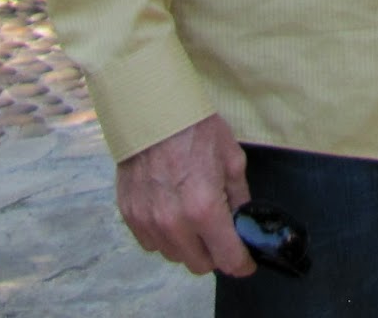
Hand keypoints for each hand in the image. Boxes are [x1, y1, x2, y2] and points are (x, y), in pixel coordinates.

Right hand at [116, 114, 255, 276]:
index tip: (246, 261)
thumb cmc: (196, 129)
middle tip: (221, 233)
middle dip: (215, 253)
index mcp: (204, 208)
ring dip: (189, 245)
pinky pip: (151, 243)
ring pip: (174, 255)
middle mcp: (174, 222)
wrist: (153, 112)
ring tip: (195, 217)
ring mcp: (148, 222)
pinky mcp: (130, 216)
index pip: (227, 257)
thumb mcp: (231, 157)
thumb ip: (239, 195)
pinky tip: (173, 212)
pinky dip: (165, 235)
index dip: (241, 263)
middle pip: (199, 264)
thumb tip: (243, 218)